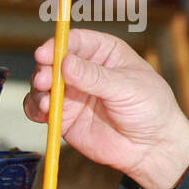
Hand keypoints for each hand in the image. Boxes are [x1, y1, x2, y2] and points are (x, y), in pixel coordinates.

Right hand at [24, 29, 188, 188]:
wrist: (153, 148)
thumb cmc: (151, 110)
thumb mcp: (128, 88)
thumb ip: (96, 78)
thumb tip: (65, 63)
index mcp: (105, 52)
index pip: (76, 40)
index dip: (57, 44)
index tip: (45, 54)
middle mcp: (85, 69)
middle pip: (53, 60)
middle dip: (45, 69)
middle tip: (45, 81)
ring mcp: (72, 92)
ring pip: (43, 84)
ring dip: (39, 90)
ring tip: (48, 103)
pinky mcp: (64, 115)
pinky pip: (39, 108)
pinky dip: (35, 109)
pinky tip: (43, 113)